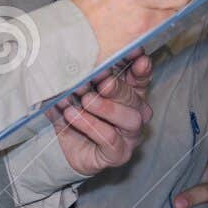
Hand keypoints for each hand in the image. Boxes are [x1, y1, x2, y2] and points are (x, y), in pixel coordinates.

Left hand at [50, 54, 153, 175]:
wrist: (67, 151)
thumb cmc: (76, 116)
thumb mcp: (74, 94)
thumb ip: (78, 79)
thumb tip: (69, 61)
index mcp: (130, 93)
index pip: (140, 77)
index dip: (139, 66)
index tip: (135, 53)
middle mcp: (136, 113)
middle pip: (134, 96)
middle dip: (116, 86)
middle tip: (99, 76)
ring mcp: (131, 135)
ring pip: (130, 118)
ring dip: (106, 107)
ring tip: (85, 99)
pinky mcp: (119, 153)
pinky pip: (110, 138)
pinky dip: (90, 124)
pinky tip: (73, 115)